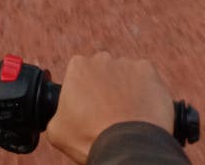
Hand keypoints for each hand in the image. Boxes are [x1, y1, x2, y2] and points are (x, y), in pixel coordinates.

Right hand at [46, 52, 174, 163]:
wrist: (127, 147)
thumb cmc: (89, 138)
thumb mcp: (56, 130)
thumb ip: (57, 113)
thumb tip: (61, 114)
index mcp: (78, 66)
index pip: (80, 74)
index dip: (85, 93)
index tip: (89, 110)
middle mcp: (101, 58)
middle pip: (103, 71)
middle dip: (106, 88)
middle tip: (109, 113)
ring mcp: (126, 63)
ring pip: (125, 75)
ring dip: (126, 89)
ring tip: (128, 115)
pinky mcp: (148, 71)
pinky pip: (146, 79)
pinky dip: (146, 91)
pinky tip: (142, 110)